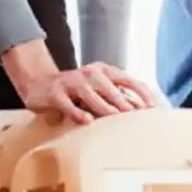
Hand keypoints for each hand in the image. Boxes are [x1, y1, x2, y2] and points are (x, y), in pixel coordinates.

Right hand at [17, 62, 154, 124]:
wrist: (40, 84)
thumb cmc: (74, 90)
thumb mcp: (97, 89)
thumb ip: (115, 96)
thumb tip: (140, 110)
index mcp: (103, 70)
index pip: (127, 79)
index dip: (140, 93)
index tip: (151, 108)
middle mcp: (89, 73)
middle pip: (109, 86)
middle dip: (122, 100)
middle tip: (134, 114)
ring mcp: (71, 82)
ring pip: (90, 93)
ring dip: (103, 105)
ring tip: (114, 116)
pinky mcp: (56, 93)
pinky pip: (68, 104)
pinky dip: (77, 112)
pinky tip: (87, 121)